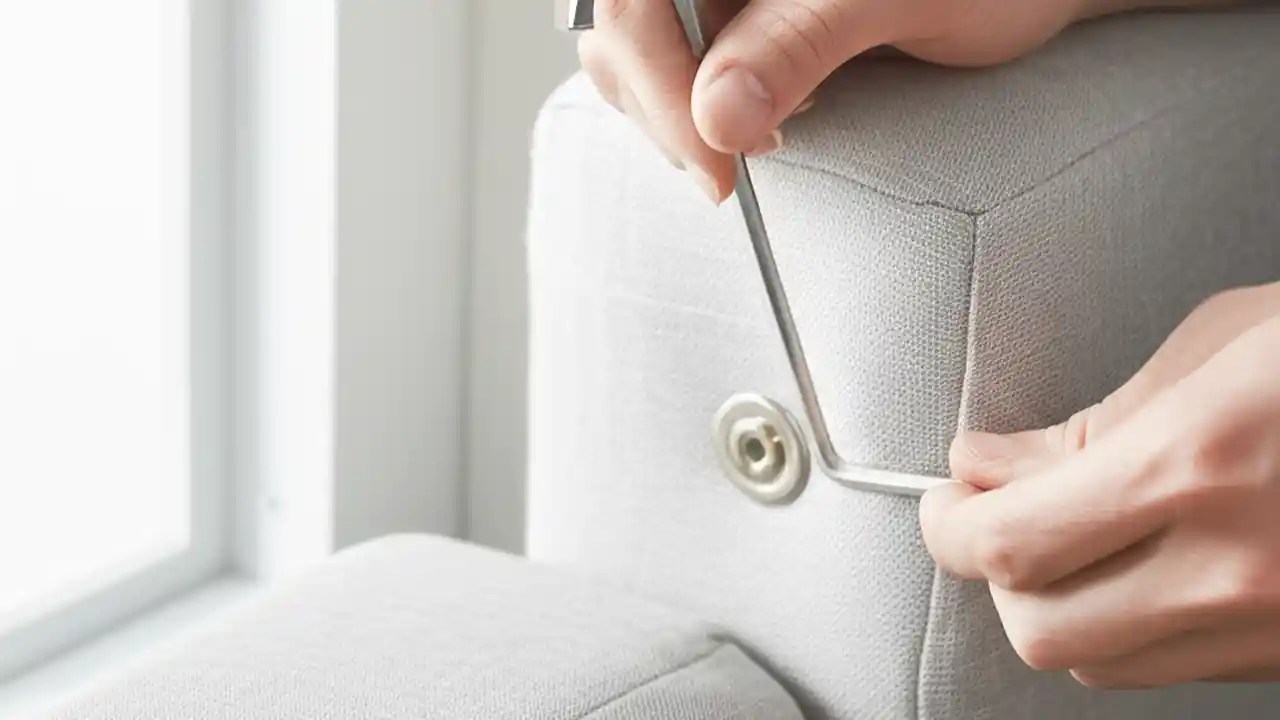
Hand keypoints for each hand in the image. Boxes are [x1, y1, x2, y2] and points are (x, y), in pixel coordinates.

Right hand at [577, 0, 1169, 202]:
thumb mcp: (897, 1)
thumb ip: (800, 42)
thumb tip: (715, 117)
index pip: (635, 2)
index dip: (657, 81)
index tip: (714, 161)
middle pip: (623, 28)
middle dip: (665, 112)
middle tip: (733, 176)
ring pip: (634, 53)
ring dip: (677, 118)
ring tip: (761, 140)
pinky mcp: (725, 18)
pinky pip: (668, 67)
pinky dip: (693, 113)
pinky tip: (752, 125)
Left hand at [920, 281, 1279, 687]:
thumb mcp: (1221, 347)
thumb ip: (1091, 423)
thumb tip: (988, 465)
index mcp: (1199, 465)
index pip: (1010, 542)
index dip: (949, 527)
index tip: (943, 501)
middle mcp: (1237, 566)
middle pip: (1042, 629)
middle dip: (992, 576)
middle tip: (983, 519)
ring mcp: (1275, 625)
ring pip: (1101, 663)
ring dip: (1057, 604)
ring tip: (1062, 538)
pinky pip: (1172, 668)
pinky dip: (1128, 626)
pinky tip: (1137, 567)